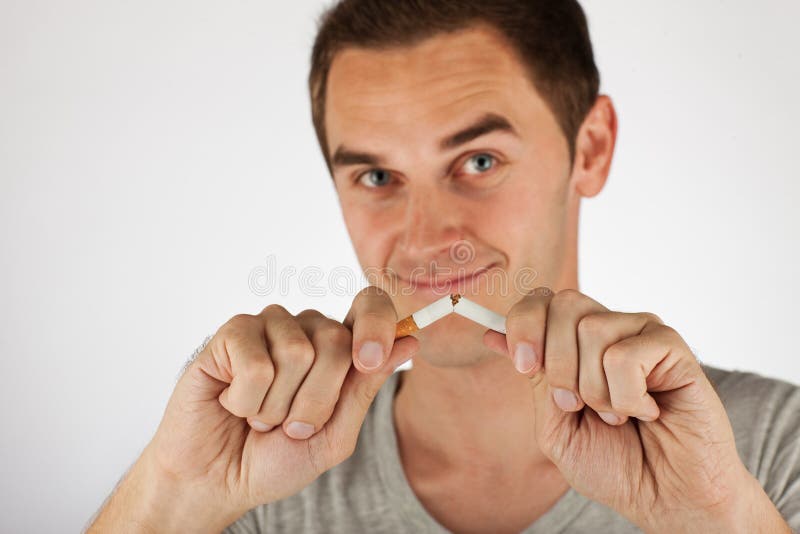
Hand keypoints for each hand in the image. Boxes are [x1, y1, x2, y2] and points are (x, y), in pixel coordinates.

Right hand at [115, 286, 416, 529]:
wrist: (218, 480)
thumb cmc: (276, 458)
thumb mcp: (334, 436)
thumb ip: (366, 388)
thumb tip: (410, 339)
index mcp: (338, 348)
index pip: (371, 306)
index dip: (378, 326)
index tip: (369, 362)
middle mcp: (306, 330)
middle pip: (336, 342)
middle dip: (316, 402)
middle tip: (291, 425)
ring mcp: (269, 327)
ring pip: (297, 353)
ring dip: (277, 406)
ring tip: (259, 415)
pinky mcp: (233, 334)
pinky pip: (256, 364)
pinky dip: (246, 401)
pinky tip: (233, 404)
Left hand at [483, 287, 762, 531]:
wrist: (666, 499)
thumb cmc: (615, 466)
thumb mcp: (555, 426)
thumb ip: (533, 379)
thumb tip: (492, 335)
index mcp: (575, 345)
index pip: (539, 302)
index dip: (523, 325)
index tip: (523, 365)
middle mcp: (607, 330)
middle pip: (563, 305)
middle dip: (557, 364)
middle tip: (576, 405)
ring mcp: (640, 333)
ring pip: (591, 328)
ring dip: (594, 389)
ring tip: (618, 416)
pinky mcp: (671, 346)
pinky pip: (624, 354)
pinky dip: (627, 397)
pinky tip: (649, 413)